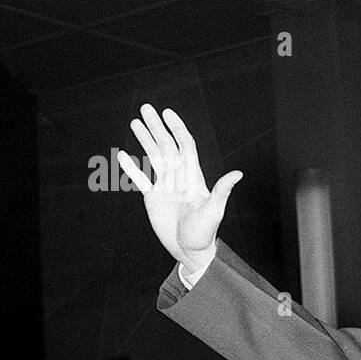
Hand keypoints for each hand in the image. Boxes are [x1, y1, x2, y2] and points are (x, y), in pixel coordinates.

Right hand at [117, 104, 240, 270]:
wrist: (190, 251)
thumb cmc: (205, 233)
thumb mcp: (214, 211)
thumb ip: (221, 191)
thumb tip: (238, 173)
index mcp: (193, 177)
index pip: (185, 146)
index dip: (177, 129)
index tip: (167, 113)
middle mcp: (179, 177)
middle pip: (167, 146)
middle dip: (157, 127)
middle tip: (145, 108)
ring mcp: (166, 186)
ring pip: (153, 157)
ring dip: (145, 140)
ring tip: (135, 122)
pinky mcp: (153, 197)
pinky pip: (141, 178)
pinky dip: (131, 167)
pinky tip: (122, 154)